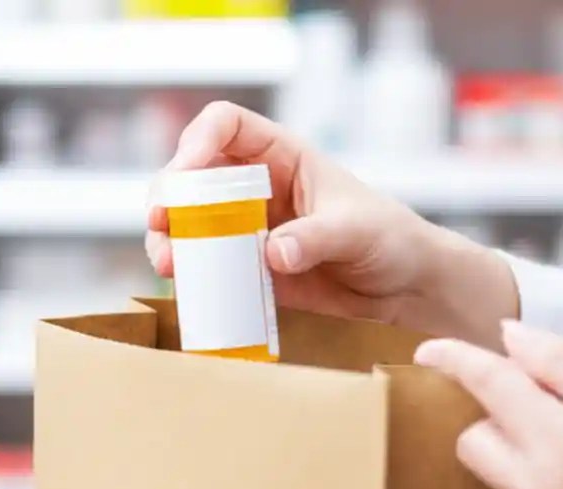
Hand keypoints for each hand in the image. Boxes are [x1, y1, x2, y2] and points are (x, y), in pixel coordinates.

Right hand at [147, 101, 518, 347]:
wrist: (401, 287)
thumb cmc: (389, 238)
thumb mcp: (357, 230)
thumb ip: (315, 238)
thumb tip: (273, 253)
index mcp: (280, 156)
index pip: (226, 126)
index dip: (198, 139)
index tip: (187, 168)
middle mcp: (251, 186)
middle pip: (190, 174)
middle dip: (168, 195)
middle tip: (161, 222)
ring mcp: (241, 227)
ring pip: (185, 221)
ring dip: (167, 238)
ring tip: (168, 263)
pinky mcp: (241, 267)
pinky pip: (201, 264)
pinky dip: (186, 273)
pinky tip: (183, 285)